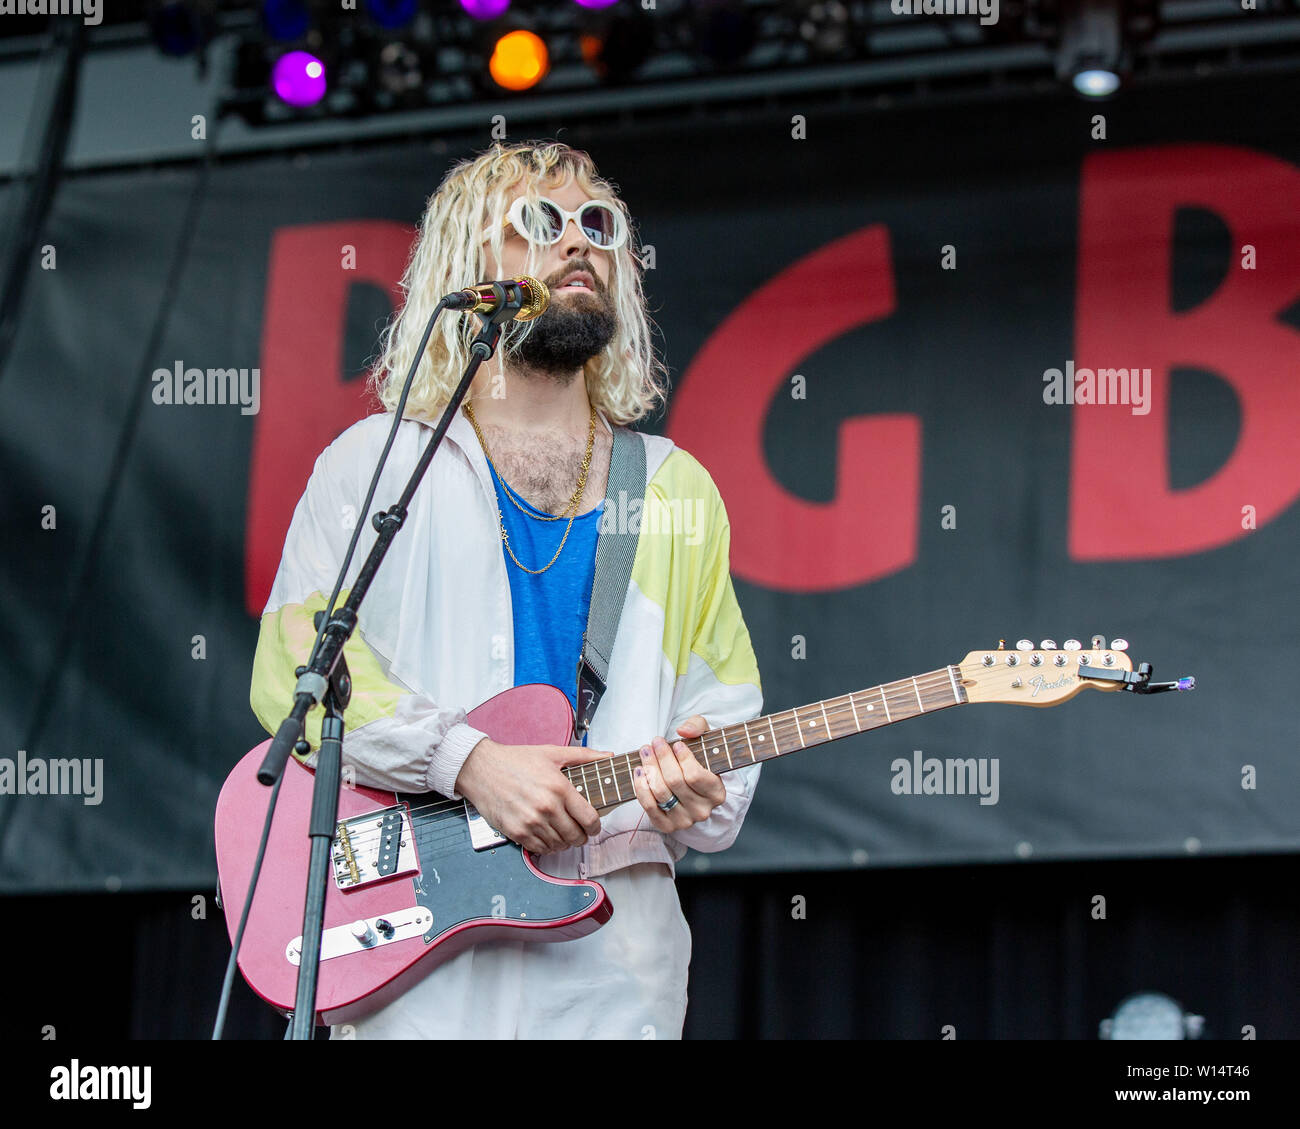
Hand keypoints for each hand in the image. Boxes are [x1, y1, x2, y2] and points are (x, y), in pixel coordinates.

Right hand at [455, 738, 602, 854]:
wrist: (481, 768)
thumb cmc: (515, 760)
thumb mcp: (552, 753)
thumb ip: (584, 756)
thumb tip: (607, 756)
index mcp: (559, 788)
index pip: (590, 819)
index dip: (596, 826)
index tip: (593, 826)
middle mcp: (546, 808)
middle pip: (576, 836)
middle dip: (581, 836)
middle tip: (578, 831)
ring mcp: (531, 823)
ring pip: (559, 845)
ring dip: (564, 842)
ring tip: (561, 832)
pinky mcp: (516, 832)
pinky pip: (540, 849)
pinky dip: (546, 846)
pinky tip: (546, 835)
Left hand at [631, 714, 726, 832]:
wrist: (693, 789)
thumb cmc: (700, 760)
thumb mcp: (705, 739)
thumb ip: (698, 727)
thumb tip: (683, 731)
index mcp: (717, 793)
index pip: (696, 776)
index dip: (683, 758)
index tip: (676, 744)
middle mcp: (702, 810)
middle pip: (675, 782)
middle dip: (661, 758)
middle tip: (654, 742)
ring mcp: (684, 820)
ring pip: (661, 792)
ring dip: (649, 768)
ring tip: (645, 752)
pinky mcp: (666, 826)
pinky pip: (649, 806)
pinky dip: (640, 787)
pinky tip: (638, 771)